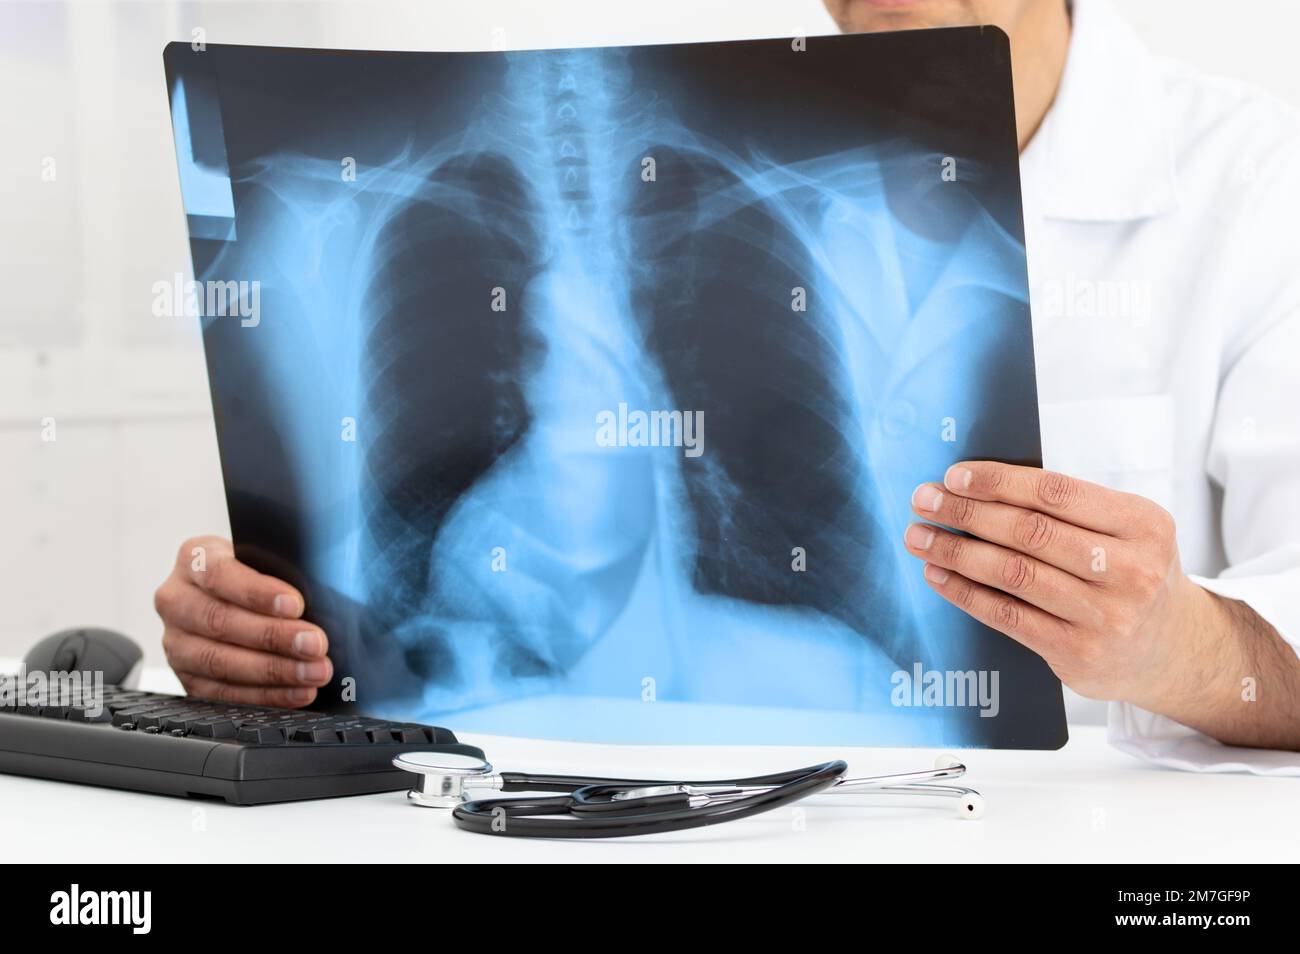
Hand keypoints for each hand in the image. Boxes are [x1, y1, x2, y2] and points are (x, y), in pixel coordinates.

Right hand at [154, 536, 331, 706]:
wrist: (230, 595)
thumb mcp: (266, 557)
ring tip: (313, 672)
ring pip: (219, 661)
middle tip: (315, 645)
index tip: (295, 605)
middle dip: (274, 637)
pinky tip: (296, 692)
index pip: (220, 573)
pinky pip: (222, 693)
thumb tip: (323, 596)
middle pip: (219, 621)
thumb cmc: (257, 573)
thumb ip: (285, 569)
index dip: (257, 592)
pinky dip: (265, 695)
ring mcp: (176, 641)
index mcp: (194, 558)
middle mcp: (176, 600)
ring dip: (274, 671)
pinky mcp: (186, 676)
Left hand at [901, 461, 1218, 710]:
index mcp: (1142, 524)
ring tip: (920, 537)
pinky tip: (938, 575)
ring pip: (1013, 573)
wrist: (1173, 649)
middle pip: (1030, 532)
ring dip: (956, 551)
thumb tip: (976, 484)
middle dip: (966, 512)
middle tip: (924, 501)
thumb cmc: (1130, 573)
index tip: (953, 476)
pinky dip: (965, 592)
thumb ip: (1067, 508)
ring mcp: (1106, 616)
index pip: (1056, 492)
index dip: (997, 482)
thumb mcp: (1125, 530)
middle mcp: (1130, 570)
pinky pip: (1007, 615)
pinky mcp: (1079, 653)